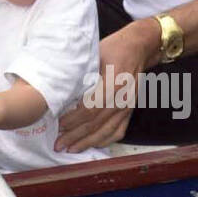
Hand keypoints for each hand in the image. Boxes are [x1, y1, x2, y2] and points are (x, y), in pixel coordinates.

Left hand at [55, 21, 157, 152]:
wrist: (138, 47)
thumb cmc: (114, 48)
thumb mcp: (95, 55)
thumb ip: (81, 75)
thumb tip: (60, 93)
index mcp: (114, 84)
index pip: (91, 109)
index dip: (74, 120)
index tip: (58, 125)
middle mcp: (123, 99)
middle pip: (97, 124)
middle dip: (76, 136)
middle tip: (58, 144)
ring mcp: (128, 106)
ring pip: (107, 131)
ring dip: (88, 142)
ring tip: (71, 149)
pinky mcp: (130, 110)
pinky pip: (118, 131)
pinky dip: (104, 141)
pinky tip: (91, 145)